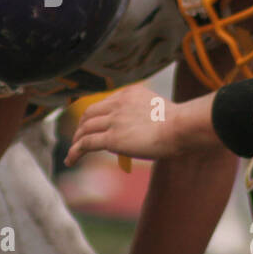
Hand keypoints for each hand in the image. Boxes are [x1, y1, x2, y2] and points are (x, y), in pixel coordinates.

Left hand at [66, 85, 195, 166]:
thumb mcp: (161, 112)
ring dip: (77, 140)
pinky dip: (75, 152)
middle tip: (80, 137)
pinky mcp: (112, 138)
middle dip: (82, 126)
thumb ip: (148, 117)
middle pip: (90, 113)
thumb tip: (146, 133)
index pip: (105, 102)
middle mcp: (118, 103)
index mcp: (131, 93)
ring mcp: (114, 120)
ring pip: (85, 129)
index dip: (96, 114)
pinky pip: (86, 144)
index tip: (95, 123)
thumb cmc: (181, 125)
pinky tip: (71, 160)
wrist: (182, 127)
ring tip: (73, 152)